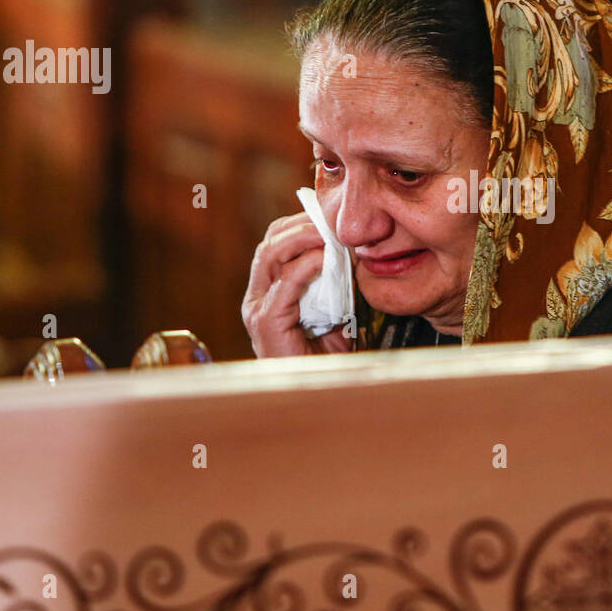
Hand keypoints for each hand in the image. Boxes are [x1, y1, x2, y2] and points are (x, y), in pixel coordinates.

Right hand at [242, 212, 353, 356]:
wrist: (318, 397)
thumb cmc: (325, 359)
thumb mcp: (335, 312)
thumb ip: (336, 283)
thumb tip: (353, 252)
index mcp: (270, 291)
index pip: (277, 243)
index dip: (300, 223)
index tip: (328, 213)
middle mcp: (257, 296)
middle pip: (270, 242)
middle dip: (300, 223)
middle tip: (329, 216)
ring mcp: (258, 309)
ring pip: (271, 255)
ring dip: (302, 237)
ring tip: (328, 231)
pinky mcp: (266, 323)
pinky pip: (285, 283)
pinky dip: (306, 265)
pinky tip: (326, 257)